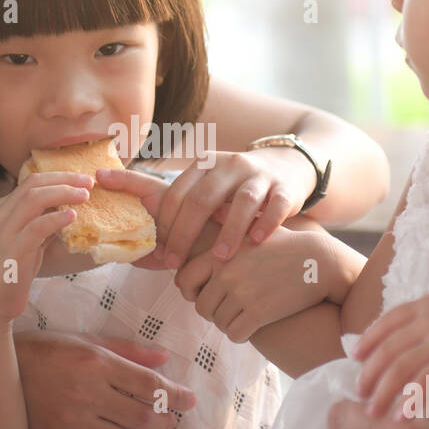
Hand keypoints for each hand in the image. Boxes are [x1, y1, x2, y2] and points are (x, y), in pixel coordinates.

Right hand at [0, 171, 92, 324]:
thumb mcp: (27, 241)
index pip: (31, 182)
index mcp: (1, 209)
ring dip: (63, 193)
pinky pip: (37, 226)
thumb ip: (42, 224)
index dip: (58, 176)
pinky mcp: (13, 248)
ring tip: (86, 195)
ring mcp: (4, 231)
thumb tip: (69, 209)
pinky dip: (57, 218)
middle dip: (64, 179)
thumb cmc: (12, 272)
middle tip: (89, 181)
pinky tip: (73, 216)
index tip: (81, 179)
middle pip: (34, 184)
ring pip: (34, 199)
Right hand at [12, 329, 197, 428]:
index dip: (174, 394)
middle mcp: (87, 393)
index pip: (148, 384)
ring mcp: (72, 420)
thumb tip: (164, 359)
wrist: (1, 372)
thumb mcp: (87, 340)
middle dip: (165, 421)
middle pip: (142, 415)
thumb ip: (127, 351)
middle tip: (171, 421)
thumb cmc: (47, 350)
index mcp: (97, 363)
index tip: (189, 400)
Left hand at [95, 147, 315, 270]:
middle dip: (186, 233)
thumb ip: (180, 207)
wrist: (287, 168)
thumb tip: (141, 244)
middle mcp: (230, 165)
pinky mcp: (285, 187)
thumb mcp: (207, 187)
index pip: (178, 193)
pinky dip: (267, 222)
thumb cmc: (236, 190)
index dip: (165, 225)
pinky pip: (276, 204)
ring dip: (229, 231)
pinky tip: (256, 241)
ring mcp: (260, 175)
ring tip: (220, 259)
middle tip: (176, 263)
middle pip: (203, 198)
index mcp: (205, 165)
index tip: (159, 254)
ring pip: (243, 201)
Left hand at [174, 221, 335, 342]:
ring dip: (228, 323)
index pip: (183, 280)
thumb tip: (215, 210)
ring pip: (219, 322)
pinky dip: (240, 334)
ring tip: (242, 315)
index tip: (202, 295)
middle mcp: (226, 273)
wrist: (320, 262)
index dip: (191, 292)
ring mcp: (242, 294)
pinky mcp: (259, 313)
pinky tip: (251, 326)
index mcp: (219, 253)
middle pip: (201, 307)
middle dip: (213, 311)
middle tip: (228, 308)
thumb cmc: (287, 245)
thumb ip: (231, 221)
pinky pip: (235, 334)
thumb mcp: (257, 226)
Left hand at [353, 283, 428, 418]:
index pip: (389, 319)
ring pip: (400, 368)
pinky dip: (411, 400)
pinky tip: (403, 416)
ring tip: (374, 412)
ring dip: (383, 392)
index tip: (355, 354)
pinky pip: (424, 383)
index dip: (370, 338)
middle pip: (388, 348)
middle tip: (359, 392)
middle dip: (370, 372)